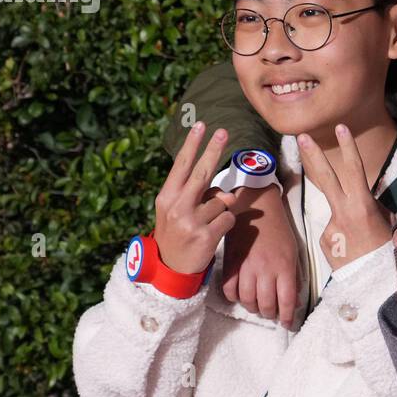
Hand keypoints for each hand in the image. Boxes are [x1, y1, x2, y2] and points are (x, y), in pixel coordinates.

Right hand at [153, 122, 238, 273]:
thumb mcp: (178, 213)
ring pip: (222, 201)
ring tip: (206, 225)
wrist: (170, 270)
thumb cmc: (177, 234)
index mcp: (167, 198)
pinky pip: (229, 218)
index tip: (201, 126)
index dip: (192, 145)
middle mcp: (177, 207)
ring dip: (221, 210)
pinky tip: (213, 234)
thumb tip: (229, 195)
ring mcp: (191, 222)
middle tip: (223, 131)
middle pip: (202, 172)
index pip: (181, 166)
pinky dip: (226, 224)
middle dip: (214, 150)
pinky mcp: (206, 236)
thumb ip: (200, 197)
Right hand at [216, 182, 301, 327]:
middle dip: (270, 315)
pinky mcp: (231, 263)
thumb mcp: (293, 250)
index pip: (286, 301)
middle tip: (272, 314)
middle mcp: (266, 270)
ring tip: (257, 306)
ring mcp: (247, 267)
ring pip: (247, 301)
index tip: (287, 324)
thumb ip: (293, 275)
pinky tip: (240, 295)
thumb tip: (292, 299)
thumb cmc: (278, 228)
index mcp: (285, 266)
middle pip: (266, 305)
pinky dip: (234, 297)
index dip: (286, 317)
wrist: (256, 205)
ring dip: (253, 308)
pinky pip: (229, 289)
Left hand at [297, 124, 395, 269]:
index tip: (340, 127)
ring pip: (334, 212)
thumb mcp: (387, 222)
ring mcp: (330, 227)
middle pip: (325, 177)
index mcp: (362, 205)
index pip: (353, 169)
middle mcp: (343, 213)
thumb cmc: (388, 252)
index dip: (347, 147)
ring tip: (359, 241)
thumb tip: (370, 189)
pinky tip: (351, 252)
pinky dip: (340, 239)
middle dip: (313, 155)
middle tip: (301, 136)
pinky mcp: (324, 242)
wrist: (376, 284)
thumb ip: (374, 204)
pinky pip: (332, 233)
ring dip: (343, 221)